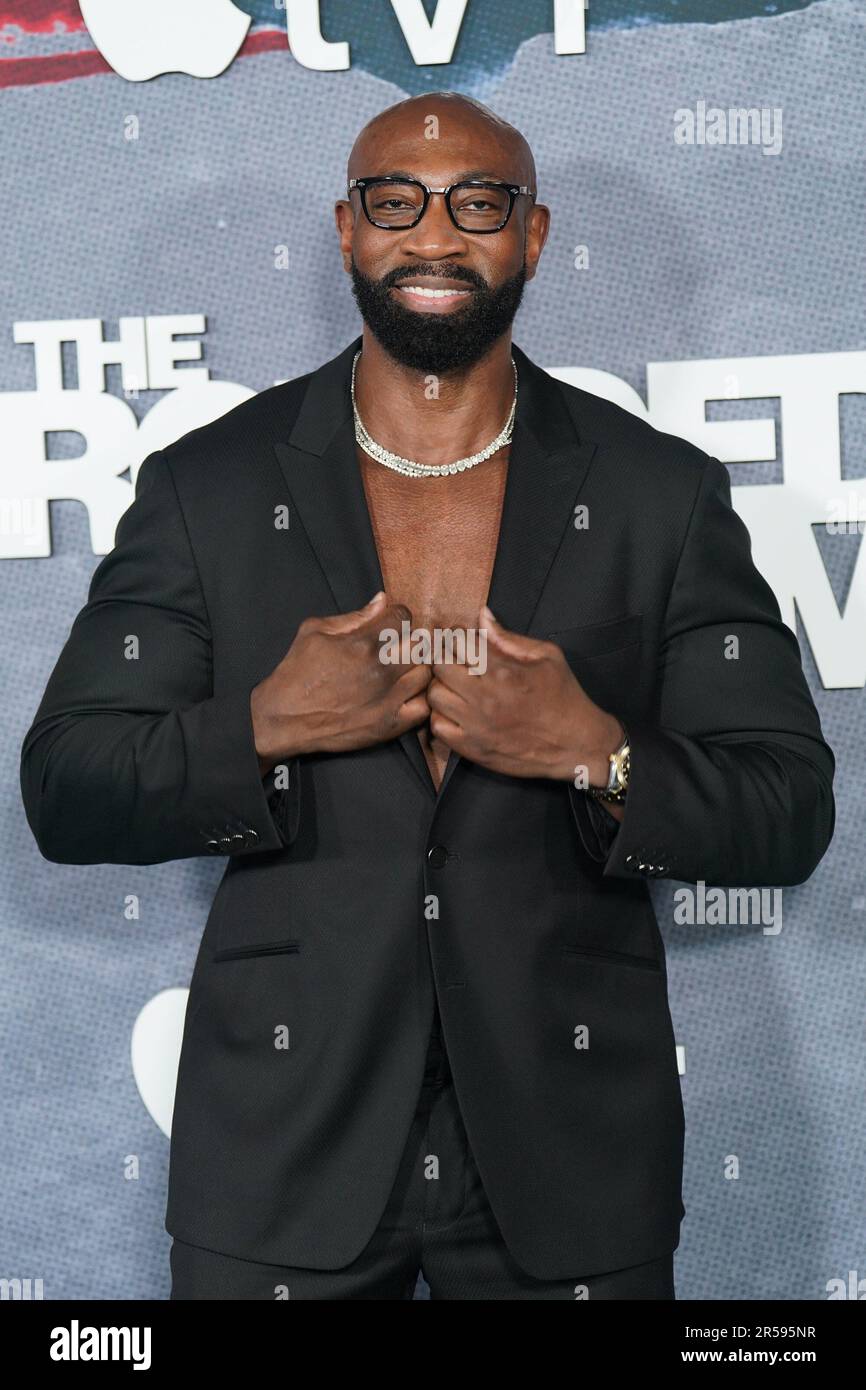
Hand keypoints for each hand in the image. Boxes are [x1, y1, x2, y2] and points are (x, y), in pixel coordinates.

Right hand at [250, 592, 431, 772]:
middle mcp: (381, 669)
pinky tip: (405, 696)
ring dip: (417, 669)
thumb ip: (353, 616)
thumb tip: (382, 600)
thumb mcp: (314, 631)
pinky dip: (420, 699)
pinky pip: (425, 706)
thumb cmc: (296, 672)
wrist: (283, 718)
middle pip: (421, 643)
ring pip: (427, 673)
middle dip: (411, 641)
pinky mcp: (390, 724)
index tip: (390, 626)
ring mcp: (388, 699)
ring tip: (402, 672)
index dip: (397, 617)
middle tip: (398, 649)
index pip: (404, 616)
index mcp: (364, 643)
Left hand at [426, 604, 623, 783]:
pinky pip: (437, 726)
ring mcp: (476, 725)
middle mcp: (485, 698)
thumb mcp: (547, 656)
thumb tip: (482, 614)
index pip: (457, 641)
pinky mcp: (472, 748)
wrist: (576, 745)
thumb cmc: (564, 697)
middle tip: (457, 661)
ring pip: (434, 695)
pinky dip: (442, 715)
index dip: (457, 636)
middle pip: (439, 666)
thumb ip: (509, 637)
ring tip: (456, 686)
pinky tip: (457, 711)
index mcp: (503, 671)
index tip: (463, 640)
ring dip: (441, 686)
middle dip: (445, 657)